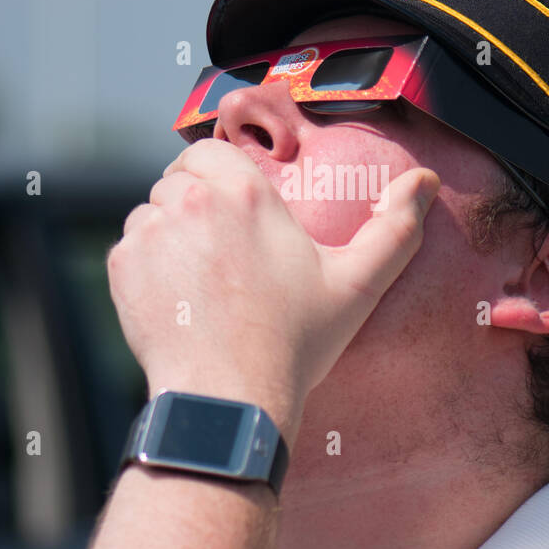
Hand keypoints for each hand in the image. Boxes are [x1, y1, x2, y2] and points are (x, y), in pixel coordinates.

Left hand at [106, 139, 438, 429]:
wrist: (230, 397)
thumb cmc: (295, 341)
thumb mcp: (358, 284)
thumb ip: (396, 227)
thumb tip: (424, 181)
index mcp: (244, 191)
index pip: (208, 151)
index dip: (217, 176)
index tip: (232, 211)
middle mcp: (190, 200)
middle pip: (177, 180)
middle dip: (194, 205)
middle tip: (221, 253)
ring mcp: (151, 233)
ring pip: (151, 213)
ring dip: (169, 234)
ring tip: (201, 281)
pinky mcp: (124, 267)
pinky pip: (129, 247)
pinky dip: (146, 266)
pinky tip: (178, 300)